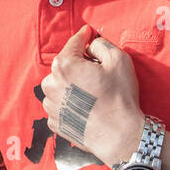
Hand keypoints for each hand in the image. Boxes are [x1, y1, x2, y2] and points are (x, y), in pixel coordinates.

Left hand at [40, 29, 143, 166]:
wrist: (118, 136)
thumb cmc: (119, 97)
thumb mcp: (118, 60)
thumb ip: (101, 44)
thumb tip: (91, 44)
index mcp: (64, 65)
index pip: (74, 43)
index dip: (84, 36)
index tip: (88, 33)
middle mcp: (51, 84)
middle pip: (65, 65)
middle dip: (79, 65)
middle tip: (98, 74)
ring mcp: (50, 105)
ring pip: (60, 86)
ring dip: (73, 85)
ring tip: (93, 94)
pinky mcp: (54, 121)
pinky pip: (61, 105)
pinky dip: (70, 103)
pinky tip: (87, 108)